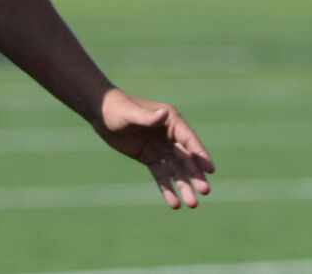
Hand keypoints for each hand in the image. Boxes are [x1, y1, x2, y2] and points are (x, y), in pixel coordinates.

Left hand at [94, 88, 214, 209]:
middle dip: (195, 175)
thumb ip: (147, 117)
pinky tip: (174, 204)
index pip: (189, 139)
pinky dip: (167, 189)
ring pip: (175, 170)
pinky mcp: (149, 157)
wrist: (101, 113)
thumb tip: (164, 114)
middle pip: (185, 158)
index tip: (210, 169)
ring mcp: (160, 147)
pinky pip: (161, 175)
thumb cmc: (118, 107)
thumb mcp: (131, 113)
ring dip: (184, 186)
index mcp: (170, 119)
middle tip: (205, 191)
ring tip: (192, 204)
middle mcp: (169, 134)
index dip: (200, 154)